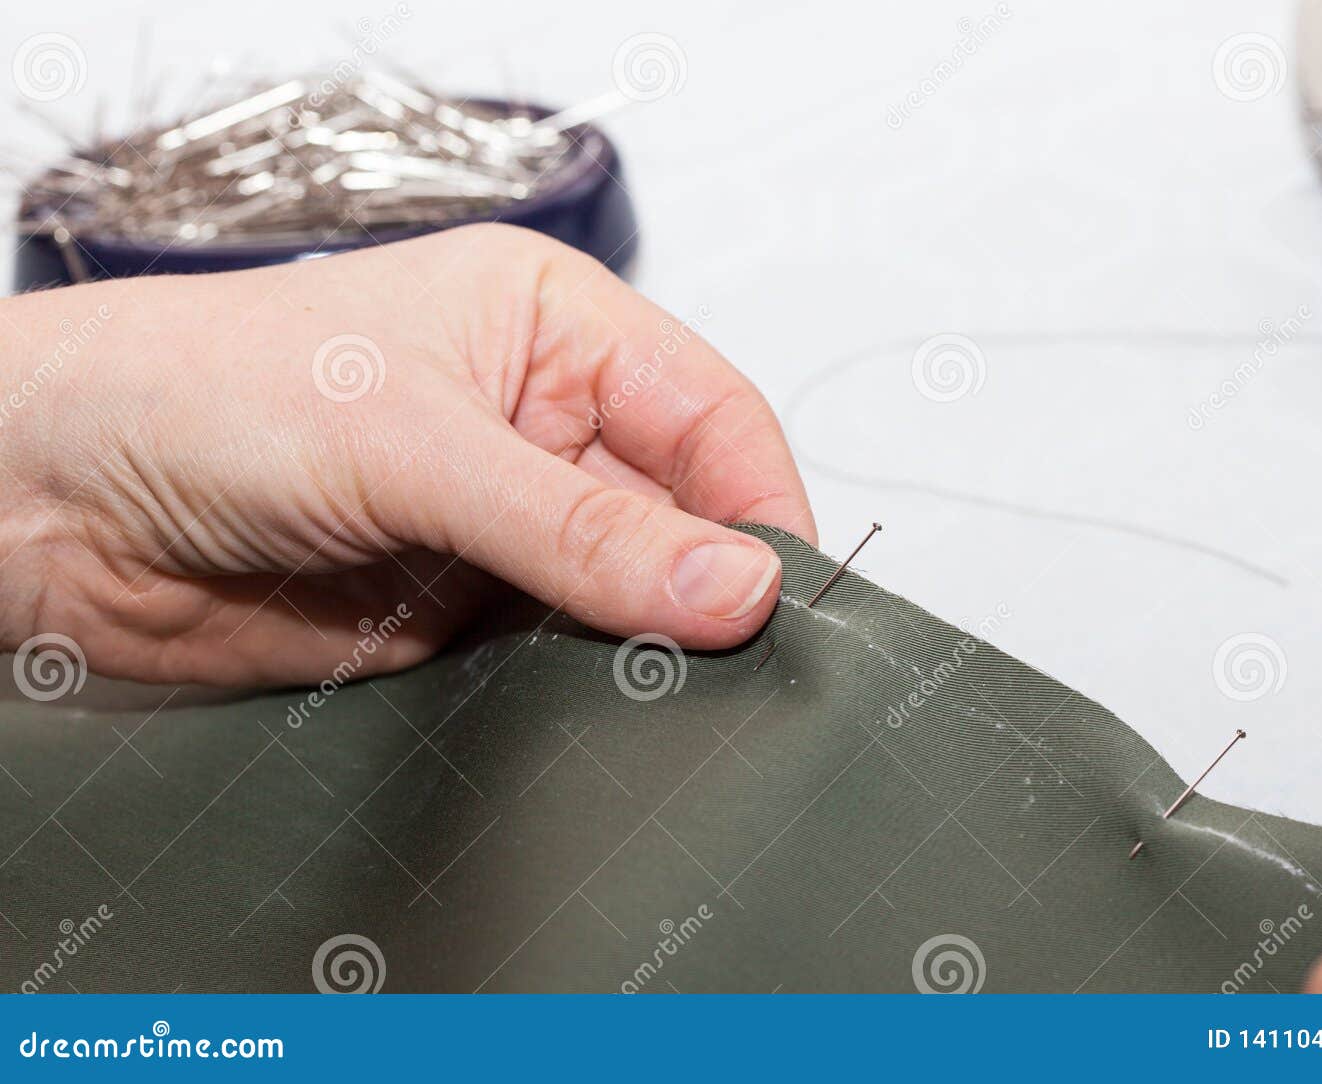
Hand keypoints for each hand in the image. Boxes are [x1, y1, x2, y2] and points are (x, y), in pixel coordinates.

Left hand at [0, 224, 814, 685]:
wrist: (47, 506)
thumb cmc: (196, 393)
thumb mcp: (414, 441)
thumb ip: (582, 528)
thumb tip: (733, 584)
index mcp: (549, 327)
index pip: (708, 413)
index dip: (757, 501)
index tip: (778, 595)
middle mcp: (538, 423)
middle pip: (682, 511)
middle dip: (710, 584)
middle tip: (737, 660)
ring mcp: (503, 526)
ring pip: (630, 596)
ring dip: (651, 646)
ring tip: (674, 695)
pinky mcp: (463, 615)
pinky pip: (564, 662)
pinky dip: (591, 695)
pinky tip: (602, 719)